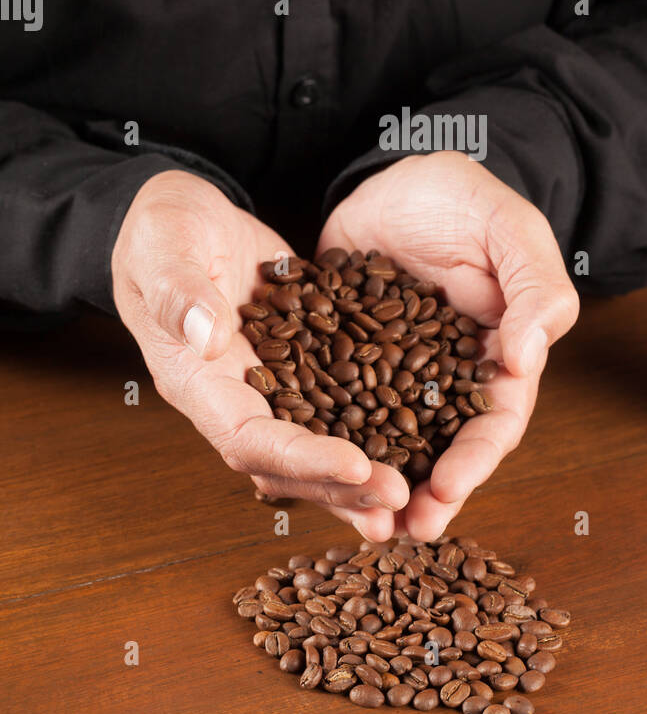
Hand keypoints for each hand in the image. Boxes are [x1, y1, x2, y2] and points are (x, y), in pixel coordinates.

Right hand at [111, 170, 408, 538]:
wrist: (186, 216)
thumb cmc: (163, 228)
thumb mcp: (162, 245)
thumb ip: (178, 290)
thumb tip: (208, 335)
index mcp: (196, 380)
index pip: (249, 439)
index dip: (302, 458)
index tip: (356, 465)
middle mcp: (234, 396)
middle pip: (287, 464)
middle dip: (341, 485)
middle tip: (400, 497)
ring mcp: (270, 385)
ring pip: (315, 448)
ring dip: (358, 477)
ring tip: (409, 496)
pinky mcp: (301, 364)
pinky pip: (337, 407)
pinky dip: (370, 429)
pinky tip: (417, 440)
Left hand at [317, 151, 579, 539]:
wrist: (398, 173)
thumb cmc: (468, 197)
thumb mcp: (512, 230)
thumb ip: (534, 290)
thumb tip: (525, 359)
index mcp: (497, 355)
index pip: (495, 419)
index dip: (475, 457)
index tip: (449, 486)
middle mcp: (444, 376)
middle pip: (441, 446)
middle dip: (426, 492)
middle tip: (402, 528)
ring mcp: (392, 371)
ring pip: (386, 438)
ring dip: (375, 481)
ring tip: (355, 520)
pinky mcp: (342, 358)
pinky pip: (332, 405)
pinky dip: (324, 438)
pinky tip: (301, 465)